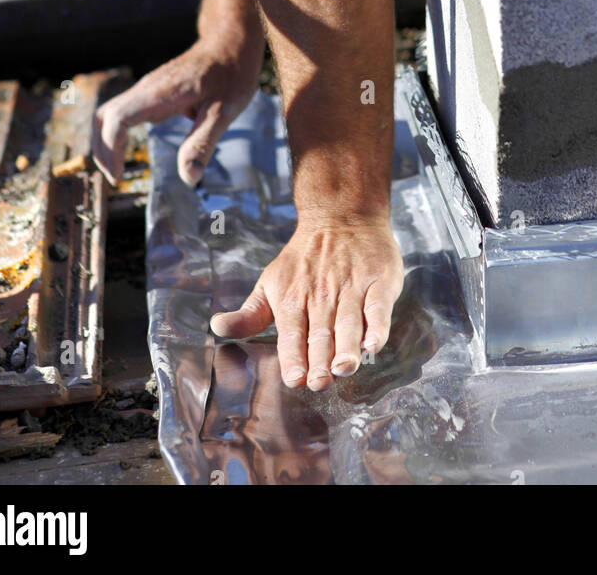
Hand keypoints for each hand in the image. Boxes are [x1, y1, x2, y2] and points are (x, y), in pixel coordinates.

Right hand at [92, 26, 264, 187]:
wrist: (231, 42)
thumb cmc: (230, 75)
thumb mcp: (224, 112)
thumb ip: (203, 143)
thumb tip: (189, 178)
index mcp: (159, 93)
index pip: (117, 119)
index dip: (111, 150)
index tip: (120, 177)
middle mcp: (147, 88)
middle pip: (105, 116)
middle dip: (103, 150)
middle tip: (115, 180)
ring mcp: (147, 87)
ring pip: (110, 112)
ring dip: (105, 140)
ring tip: (116, 168)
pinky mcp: (152, 90)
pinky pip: (122, 109)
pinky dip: (115, 131)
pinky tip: (126, 148)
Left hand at [210, 216, 403, 389]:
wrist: (341, 215)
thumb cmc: (304, 258)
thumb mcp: (271, 282)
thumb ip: (249, 314)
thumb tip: (217, 328)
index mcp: (293, 299)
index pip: (292, 335)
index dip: (294, 358)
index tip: (295, 380)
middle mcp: (322, 296)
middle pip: (321, 334)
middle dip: (320, 361)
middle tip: (320, 382)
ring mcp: (352, 288)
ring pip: (349, 323)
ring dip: (346, 347)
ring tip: (343, 368)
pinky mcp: (379, 281)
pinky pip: (378, 308)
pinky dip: (377, 326)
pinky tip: (373, 344)